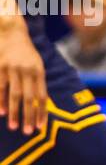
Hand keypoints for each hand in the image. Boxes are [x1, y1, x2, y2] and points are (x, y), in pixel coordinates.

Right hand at [0, 17, 46, 134]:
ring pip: (15, 95)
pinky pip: (1, 88)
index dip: (41, 111)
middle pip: (30, 98)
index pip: (42, 95)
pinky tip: (2, 113)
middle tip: (28, 132)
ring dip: (15, 113)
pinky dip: (1, 101)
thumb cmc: (25, 53)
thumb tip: (39, 104)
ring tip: (15, 127)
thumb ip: (37, 82)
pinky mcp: (1, 68)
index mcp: (39, 71)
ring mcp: (14, 69)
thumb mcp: (36, 65)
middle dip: (29, 116)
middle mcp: (28, 71)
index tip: (40, 126)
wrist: (12, 33)